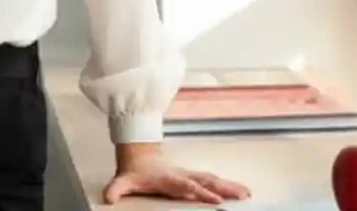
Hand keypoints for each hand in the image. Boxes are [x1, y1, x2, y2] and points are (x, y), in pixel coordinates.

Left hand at [103, 145, 250, 205]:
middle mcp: (183, 175)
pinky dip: (229, 185)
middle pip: (207, 181)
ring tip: (247, 194)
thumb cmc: (135, 172)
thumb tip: (109, 198)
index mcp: (169, 178)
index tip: (214, 199)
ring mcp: (190, 175)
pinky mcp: (195, 177)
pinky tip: (241, 191)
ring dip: (230, 186)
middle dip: (224, 188)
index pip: (187, 186)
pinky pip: (214, 181)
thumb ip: (117, 189)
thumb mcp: (123, 181)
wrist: (139, 156)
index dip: (199, 191)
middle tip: (242, 195)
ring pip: (214, 180)